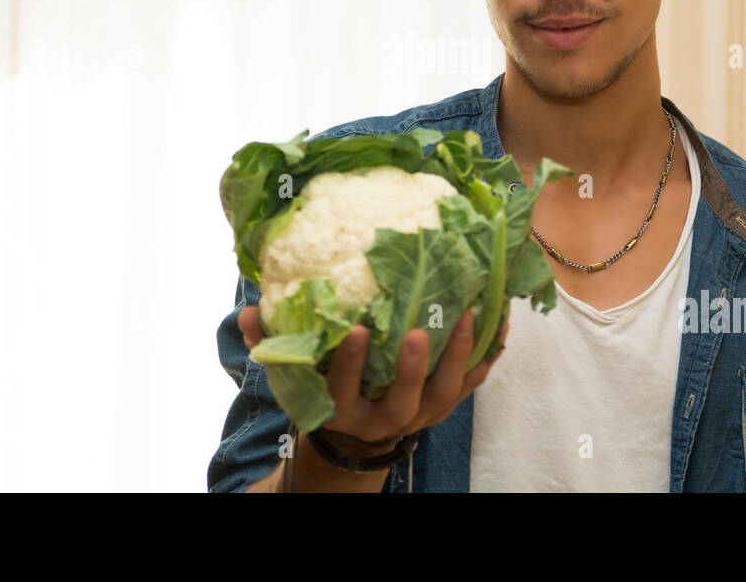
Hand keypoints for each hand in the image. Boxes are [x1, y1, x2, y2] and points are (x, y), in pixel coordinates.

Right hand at [237, 306, 507, 446]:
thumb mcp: (294, 375)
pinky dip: (486, 354)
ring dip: (458, 356)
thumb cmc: (324, 388)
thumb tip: (246, 311)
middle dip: (411, 369)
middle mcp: (382, 419)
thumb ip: (271, 343)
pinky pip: (472, 384)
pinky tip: (499, 322)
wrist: (357, 433)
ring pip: (445, 394)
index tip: (356, 330)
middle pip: (402, 400)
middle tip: (417, 330)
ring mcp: (418, 416)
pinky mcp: (444, 406)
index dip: (350, 364)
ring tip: (469, 315)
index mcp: (341, 410)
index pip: (343, 390)